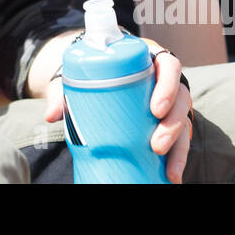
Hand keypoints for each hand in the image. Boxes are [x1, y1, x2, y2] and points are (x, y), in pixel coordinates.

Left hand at [42, 49, 192, 183]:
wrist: (94, 78)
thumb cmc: (91, 72)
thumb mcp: (77, 76)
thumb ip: (62, 90)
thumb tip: (51, 115)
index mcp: (147, 59)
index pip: (169, 65)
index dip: (167, 86)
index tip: (155, 109)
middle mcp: (163, 79)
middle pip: (181, 97)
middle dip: (172, 124)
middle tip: (155, 145)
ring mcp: (168, 101)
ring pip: (183, 120)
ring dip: (178, 146)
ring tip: (169, 169)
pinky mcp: (167, 120)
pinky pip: (180, 138)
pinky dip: (178, 157)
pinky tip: (173, 175)